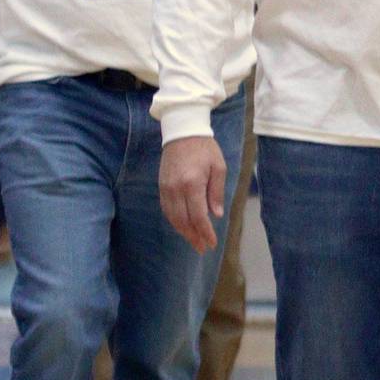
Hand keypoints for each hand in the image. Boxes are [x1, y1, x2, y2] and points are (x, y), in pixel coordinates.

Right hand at [159, 136, 226, 253]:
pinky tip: (182, 226)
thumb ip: (216, 192)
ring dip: (183, 232)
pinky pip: (166, 209)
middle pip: (183, 221)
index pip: (198, 216)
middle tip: (202, 248)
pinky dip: (174, 221)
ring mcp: (166, 188)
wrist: (182, 131)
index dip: (205, 232)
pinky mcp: (161, 186)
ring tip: (194, 241)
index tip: (212, 243)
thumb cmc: (204, 148)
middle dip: (194, 237)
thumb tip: (216, 215)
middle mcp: (176, 189)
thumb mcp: (218, 167)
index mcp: (192, 184)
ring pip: (173, 218)